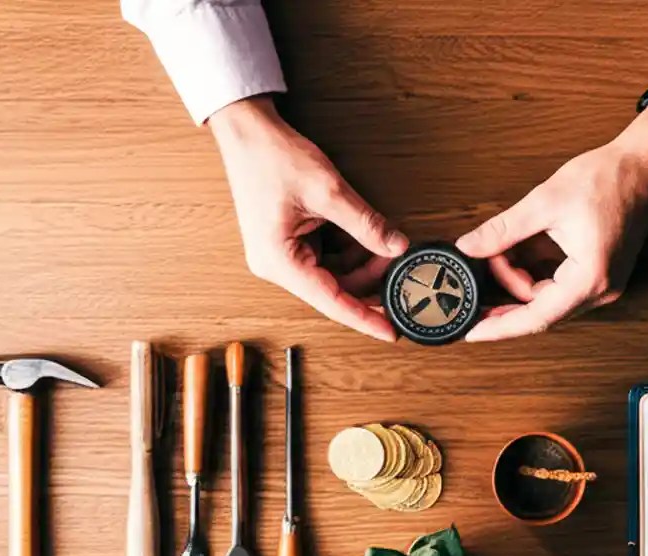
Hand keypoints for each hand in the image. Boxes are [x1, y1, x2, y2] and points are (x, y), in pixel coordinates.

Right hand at [209, 97, 405, 341]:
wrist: (247, 132)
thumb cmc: (272, 158)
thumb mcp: (327, 192)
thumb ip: (365, 224)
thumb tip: (396, 246)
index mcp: (279, 262)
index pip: (332, 302)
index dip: (365, 318)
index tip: (392, 331)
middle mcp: (277, 265)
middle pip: (335, 289)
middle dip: (370, 280)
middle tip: (401, 270)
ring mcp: (283, 254)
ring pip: (334, 273)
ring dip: (362, 262)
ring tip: (387, 245)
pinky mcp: (290, 241)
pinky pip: (327, 256)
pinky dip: (350, 249)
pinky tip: (368, 236)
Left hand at [456, 108, 647, 341]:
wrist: (643, 165)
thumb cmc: (607, 179)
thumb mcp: (543, 203)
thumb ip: (502, 231)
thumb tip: (469, 247)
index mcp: (589, 279)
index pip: (536, 318)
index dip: (500, 327)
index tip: (474, 331)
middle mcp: (601, 290)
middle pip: (541, 309)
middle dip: (507, 291)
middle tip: (480, 275)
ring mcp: (604, 284)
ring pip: (548, 297)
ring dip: (520, 279)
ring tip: (500, 252)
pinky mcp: (600, 273)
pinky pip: (560, 286)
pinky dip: (536, 273)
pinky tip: (519, 253)